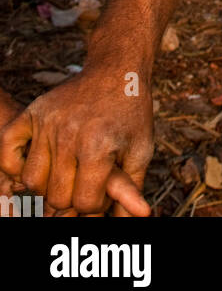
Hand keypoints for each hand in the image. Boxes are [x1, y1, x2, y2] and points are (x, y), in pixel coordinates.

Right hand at [0, 67, 153, 217]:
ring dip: (48, 184)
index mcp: (97, 147)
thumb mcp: (140, 151)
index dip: (95, 203)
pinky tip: (39, 161)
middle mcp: (68, 135)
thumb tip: (138, 220)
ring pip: (32, 181)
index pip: (84, 203)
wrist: (117, 70)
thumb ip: (131, 191)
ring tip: (66, 171)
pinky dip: (16, 163)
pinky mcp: (33, 112)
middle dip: (73, 196)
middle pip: (56, 196)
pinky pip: (9, 150)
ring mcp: (47, 123)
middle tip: (86, 179)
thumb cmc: (131, 114)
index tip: (104, 187)